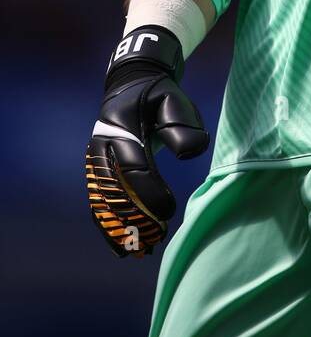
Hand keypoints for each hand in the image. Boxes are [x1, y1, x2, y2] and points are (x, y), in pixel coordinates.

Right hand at [85, 26, 208, 257]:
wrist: (130, 86)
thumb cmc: (158, 96)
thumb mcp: (174, 99)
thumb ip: (182, 123)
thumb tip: (187, 154)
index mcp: (120, 127)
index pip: (133, 168)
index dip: (149, 193)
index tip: (169, 211)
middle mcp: (102, 147)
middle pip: (113, 191)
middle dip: (134, 218)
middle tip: (157, 237)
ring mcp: (96, 162)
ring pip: (103, 202)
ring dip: (120, 228)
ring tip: (140, 249)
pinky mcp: (98, 174)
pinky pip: (100, 204)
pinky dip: (110, 227)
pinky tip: (122, 247)